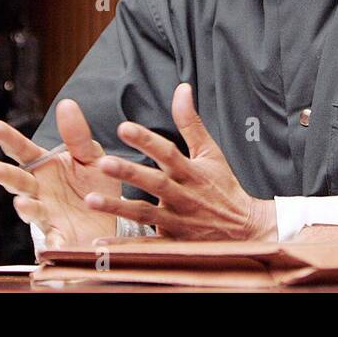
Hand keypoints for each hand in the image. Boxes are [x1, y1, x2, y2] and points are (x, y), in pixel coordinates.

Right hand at [0, 99, 119, 248]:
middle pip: (18, 181)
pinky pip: (53, 242)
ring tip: (24, 204)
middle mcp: (39, 191)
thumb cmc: (93, 184)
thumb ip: (77, 135)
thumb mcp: (90, 156)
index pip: (22, 149)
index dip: (6, 137)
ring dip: (25, 208)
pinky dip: (52, 246)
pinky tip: (53, 248)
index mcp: (45, 167)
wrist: (109, 218)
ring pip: (30, 210)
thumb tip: (66, 103)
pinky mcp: (60, 237)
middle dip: (3, 175)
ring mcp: (47, 214)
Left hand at [87, 83, 277, 241]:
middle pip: (155, 183)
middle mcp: (184, 196)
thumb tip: (181, 88)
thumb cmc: (223, 187)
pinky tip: (100, 243)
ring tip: (91, 199)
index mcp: (192, 172)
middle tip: (104, 163)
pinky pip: (146, 248)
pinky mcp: (173, 244)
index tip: (124, 128)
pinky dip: (124, 248)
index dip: (147, 141)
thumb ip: (190, 122)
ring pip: (146, 215)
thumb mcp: (211, 153)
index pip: (168, 153)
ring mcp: (178, 222)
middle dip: (130, 173)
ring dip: (118, 208)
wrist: (246, 231)